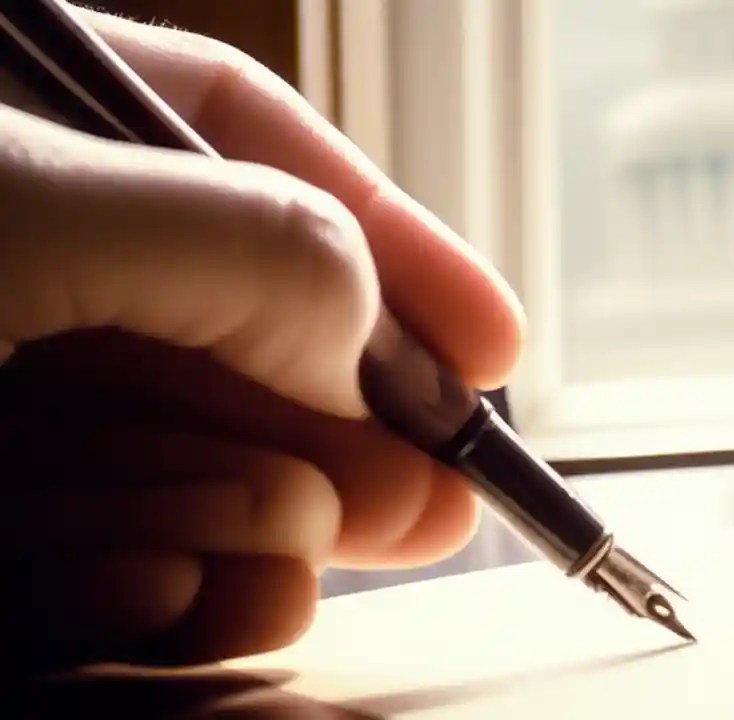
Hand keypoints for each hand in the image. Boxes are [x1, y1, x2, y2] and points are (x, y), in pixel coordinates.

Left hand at [0, 10, 522, 670]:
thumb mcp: (39, 200)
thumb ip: (242, 251)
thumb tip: (359, 348)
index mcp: (38, 121)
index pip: (251, 152)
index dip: (396, 244)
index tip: (495, 341)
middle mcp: (29, 250)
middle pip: (233, 327)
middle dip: (345, 422)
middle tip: (436, 495)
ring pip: (168, 450)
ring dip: (246, 513)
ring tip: (296, 547)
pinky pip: (77, 554)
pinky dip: (135, 585)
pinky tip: (168, 591)